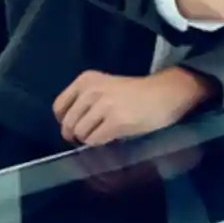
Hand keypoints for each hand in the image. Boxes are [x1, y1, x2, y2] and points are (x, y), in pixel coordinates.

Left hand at [52, 68, 213, 146]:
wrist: (164, 94)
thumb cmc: (134, 93)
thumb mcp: (104, 87)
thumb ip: (85, 101)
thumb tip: (69, 128)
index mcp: (86, 80)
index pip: (59, 107)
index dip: (64, 121)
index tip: (75, 126)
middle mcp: (92, 90)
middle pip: (68, 123)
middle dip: (76, 134)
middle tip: (90, 135)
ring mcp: (104, 105)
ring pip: (80, 133)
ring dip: (90, 138)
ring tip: (104, 133)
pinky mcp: (116, 121)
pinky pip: (95, 140)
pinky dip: (100, 143)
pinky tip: (112, 136)